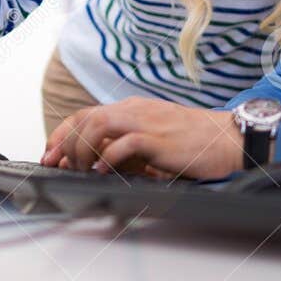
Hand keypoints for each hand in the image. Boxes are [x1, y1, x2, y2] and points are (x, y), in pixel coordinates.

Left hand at [42, 98, 240, 179]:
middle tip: (55, 164)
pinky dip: (107, 158)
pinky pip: (124, 143)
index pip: (87, 113)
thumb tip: (100, 163)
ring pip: (99, 125)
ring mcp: (148, 122)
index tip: (50, 152)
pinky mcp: (159, 138)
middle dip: (64, 142)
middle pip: (86, 117)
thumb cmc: (196, 142)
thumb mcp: (156, 139)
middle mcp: (137, 111)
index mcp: (135, 109)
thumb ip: (130, 146)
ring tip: (79, 169)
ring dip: (82, 148)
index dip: (64, 132)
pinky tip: (101, 172)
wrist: (229, 138)